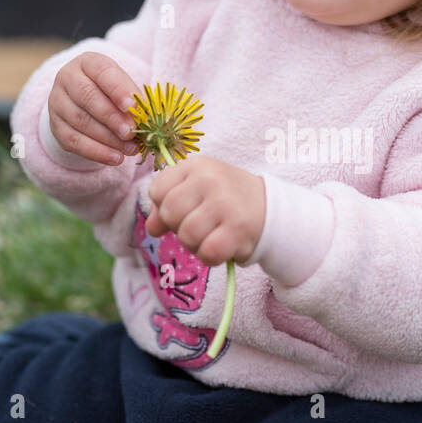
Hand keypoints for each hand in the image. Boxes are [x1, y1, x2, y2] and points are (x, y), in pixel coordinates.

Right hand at [49, 52, 139, 164]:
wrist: (82, 102)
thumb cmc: (110, 91)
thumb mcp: (122, 86)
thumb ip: (132, 99)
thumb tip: (145, 118)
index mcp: (88, 63)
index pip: (102, 72)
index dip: (118, 89)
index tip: (133, 107)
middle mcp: (67, 78)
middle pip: (87, 96)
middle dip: (112, 117)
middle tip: (132, 132)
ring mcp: (57, 102)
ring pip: (80, 121)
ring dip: (108, 138)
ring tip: (130, 149)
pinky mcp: (55, 126)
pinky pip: (74, 141)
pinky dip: (97, 152)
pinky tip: (116, 158)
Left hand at [146, 156, 265, 266]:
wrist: (270, 208)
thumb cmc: (225, 199)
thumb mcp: (196, 191)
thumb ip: (168, 205)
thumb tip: (151, 228)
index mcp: (196, 166)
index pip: (157, 191)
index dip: (165, 207)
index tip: (185, 208)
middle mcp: (209, 179)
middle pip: (169, 214)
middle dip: (179, 227)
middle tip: (200, 224)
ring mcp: (224, 203)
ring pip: (187, 236)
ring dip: (195, 244)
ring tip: (211, 235)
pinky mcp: (237, 228)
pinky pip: (207, 252)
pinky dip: (211, 256)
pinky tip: (222, 247)